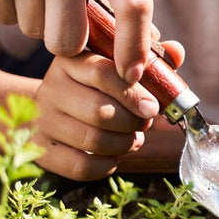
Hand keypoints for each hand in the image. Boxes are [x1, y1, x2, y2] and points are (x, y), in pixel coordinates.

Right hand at [0, 0, 153, 83]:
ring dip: (31, 17)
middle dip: (62, 39)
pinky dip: (3, 5)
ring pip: (33, 31)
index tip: (131, 75)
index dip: (135, 47)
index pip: (135, 5)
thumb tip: (153, 45)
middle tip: (55, 10)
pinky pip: (3, 17)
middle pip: (70, 39)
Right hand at [33, 50, 160, 179]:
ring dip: (124, 145)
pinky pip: (81, 167)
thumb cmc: (94, 85)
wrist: (42, 108)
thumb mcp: (116, 63)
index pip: (102, 73)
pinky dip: (107, 165)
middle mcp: (51, 89)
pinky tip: (114, 156)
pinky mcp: (42, 151)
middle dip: (133, 123)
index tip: (152, 107)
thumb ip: (147, 58)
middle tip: (145, 123)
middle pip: (100, 112)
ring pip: (93, 141)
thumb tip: (177, 51)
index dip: (133, 94)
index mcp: (71, 61)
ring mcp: (42, 121)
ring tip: (133, 138)